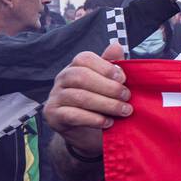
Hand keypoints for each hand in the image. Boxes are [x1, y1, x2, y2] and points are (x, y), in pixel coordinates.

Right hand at [42, 41, 129, 156]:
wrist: (87, 136)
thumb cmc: (100, 107)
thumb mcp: (109, 87)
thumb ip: (112, 67)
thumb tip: (116, 45)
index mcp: (74, 68)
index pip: (84, 58)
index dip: (105, 67)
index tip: (123, 79)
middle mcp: (61, 80)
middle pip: (81, 76)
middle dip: (108, 87)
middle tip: (127, 97)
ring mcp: (54, 98)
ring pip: (79, 96)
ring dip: (106, 104)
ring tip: (124, 111)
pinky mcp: (52, 116)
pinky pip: (72, 115)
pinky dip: (93, 119)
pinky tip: (108, 122)